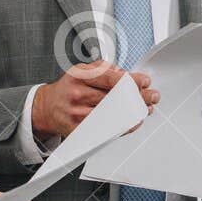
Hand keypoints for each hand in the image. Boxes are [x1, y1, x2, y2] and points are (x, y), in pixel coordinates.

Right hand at [32, 63, 157, 138]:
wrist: (48, 108)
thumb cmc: (70, 88)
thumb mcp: (83, 70)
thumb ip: (106, 69)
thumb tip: (127, 75)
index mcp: (79, 76)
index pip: (110, 78)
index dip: (132, 81)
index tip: (145, 81)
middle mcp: (78, 95)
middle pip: (116, 98)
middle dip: (139, 97)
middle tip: (153, 96)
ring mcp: (78, 115)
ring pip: (114, 115)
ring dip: (135, 113)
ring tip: (145, 108)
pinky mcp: (80, 131)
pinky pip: (108, 131)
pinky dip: (125, 127)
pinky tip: (133, 121)